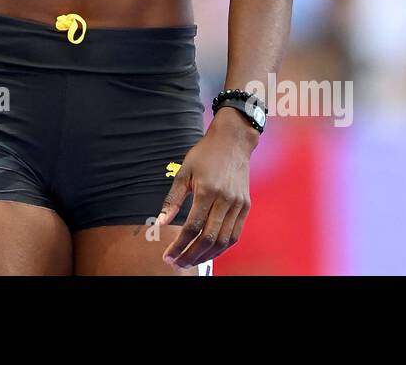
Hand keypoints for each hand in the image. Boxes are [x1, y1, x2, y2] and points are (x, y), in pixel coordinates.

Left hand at [156, 110, 255, 268]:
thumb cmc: (205, 154)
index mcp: (206, 191)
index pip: (192, 228)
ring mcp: (237, 204)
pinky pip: (234, 234)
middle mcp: (224, 200)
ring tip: (190, 261)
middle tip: (176, 264)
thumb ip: (172, 200)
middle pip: (208, 238)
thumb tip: (159, 223)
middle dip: (191, 256)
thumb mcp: (184, 172)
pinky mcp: (245, 206)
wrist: (233, 141)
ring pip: (223, 240)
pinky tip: (209, 251)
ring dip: (206, 256)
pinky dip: (221, 247)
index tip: (167, 255)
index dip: (179, 245)